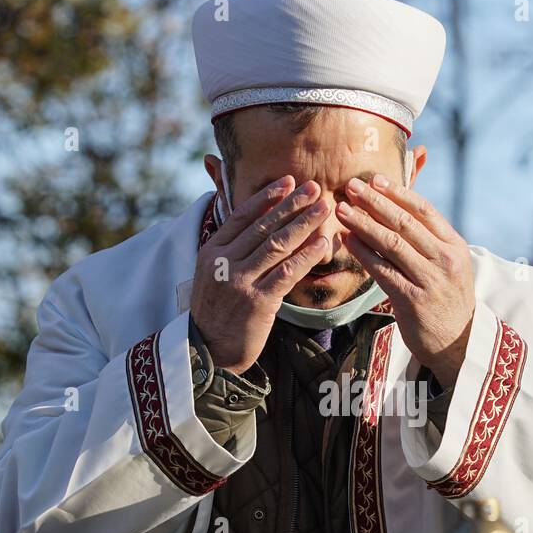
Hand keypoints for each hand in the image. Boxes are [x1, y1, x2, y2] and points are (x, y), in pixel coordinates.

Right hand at [190, 176, 331, 374]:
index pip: (242, 216)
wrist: (208, 350)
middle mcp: (224, 263)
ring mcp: (240, 282)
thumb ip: (231, 247)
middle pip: (263, 227)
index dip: (267, 198)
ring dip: (304, 224)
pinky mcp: (258, 302)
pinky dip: (306, 257)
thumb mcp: (213, 273)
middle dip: (292, 205)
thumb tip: (256, 218)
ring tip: (324, 209)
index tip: (288, 182)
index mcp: (211, 251)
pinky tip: (321, 244)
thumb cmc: (217, 310)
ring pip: (277, 245)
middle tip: (314, 188)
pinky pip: (287, 273)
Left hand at [338, 173, 474, 386]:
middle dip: (375, 202)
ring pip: (391, 244)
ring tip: (342, 210)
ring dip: (363, 224)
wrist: (458, 342)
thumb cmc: (446, 299)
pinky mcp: (412, 300)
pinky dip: (363, 253)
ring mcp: (430, 280)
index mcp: (454, 246)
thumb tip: (399, 208)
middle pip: (405, 223)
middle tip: (351, 186)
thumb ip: (430, 239)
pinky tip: (347, 240)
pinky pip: (382, 271)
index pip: (424, 210)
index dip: (397, 193)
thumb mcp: (449, 265)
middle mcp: (444, 260)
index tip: (374, 179)